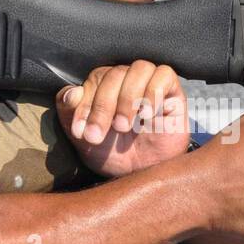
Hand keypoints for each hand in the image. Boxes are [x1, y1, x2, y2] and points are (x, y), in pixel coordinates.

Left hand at [55, 61, 190, 176]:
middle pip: (115, 74)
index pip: (94, 79)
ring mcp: (151, 84)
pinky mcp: (173, 93)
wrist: (142, 174)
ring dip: (128, 98)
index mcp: (105, 85)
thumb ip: (69, 113)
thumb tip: (72, 93)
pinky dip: (153, 93)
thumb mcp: (84, 138)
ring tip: (122, 126)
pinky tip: (145, 116)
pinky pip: (165, 75)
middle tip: (98, 134)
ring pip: (140, 69)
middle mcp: (127, 80)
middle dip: (103, 106)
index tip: (80, 132)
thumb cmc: (113, 154)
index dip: (85, 104)